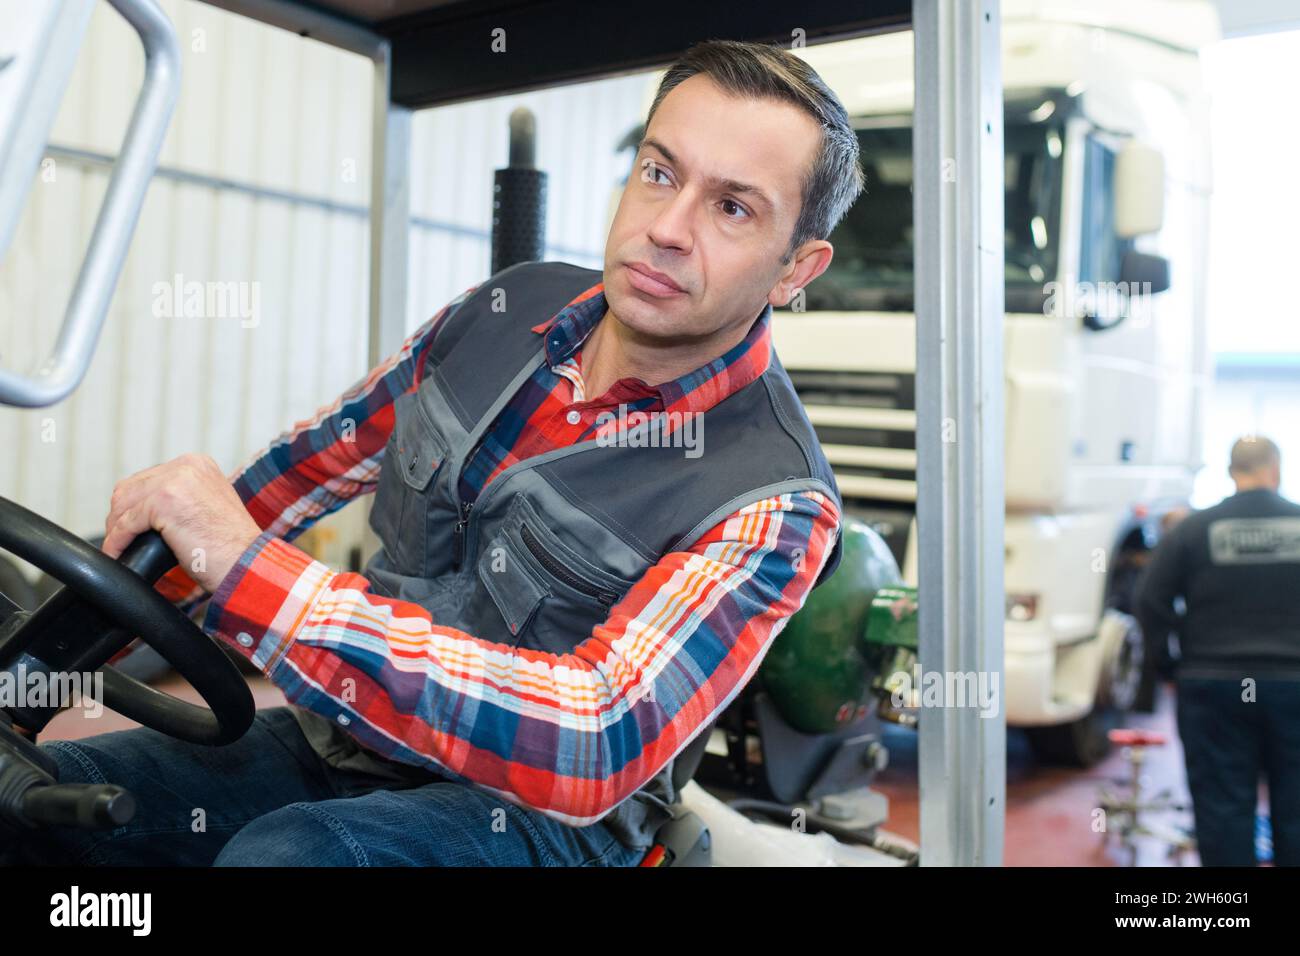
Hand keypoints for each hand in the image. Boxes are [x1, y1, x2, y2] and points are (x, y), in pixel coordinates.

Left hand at [102, 453, 262, 593]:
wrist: (246, 563)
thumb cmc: (231, 547)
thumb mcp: (209, 506)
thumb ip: (184, 496)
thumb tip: (147, 507)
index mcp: (198, 464)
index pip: (146, 478)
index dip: (133, 506)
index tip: (128, 527)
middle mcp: (187, 466)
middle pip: (130, 488)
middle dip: (120, 517)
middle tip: (121, 541)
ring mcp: (175, 482)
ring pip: (123, 504)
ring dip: (116, 529)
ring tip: (119, 549)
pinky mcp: (163, 502)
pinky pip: (125, 523)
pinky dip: (117, 542)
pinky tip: (119, 554)